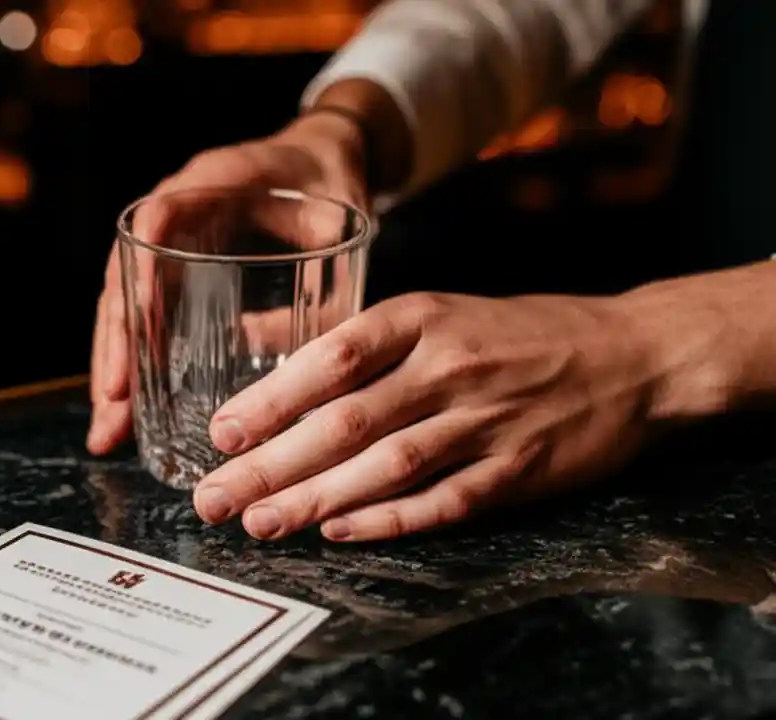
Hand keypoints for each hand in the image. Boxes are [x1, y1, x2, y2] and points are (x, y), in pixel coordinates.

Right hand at [87, 112, 369, 454]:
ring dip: (114, 363)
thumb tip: (310, 363)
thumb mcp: (344, 220)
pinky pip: (143, 311)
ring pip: (124, 302)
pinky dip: (133, 358)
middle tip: (111, 407)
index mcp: (213, 180)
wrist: (323, 151)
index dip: (143, 271)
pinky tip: (126, 408)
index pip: (159, 218)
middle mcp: (176, 207)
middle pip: (125, 275)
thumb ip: (331, 276)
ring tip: (107, 427)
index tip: (140, 327)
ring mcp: (168, 239)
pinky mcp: (173, 266)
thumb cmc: (335, 179)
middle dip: (115, 344)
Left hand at [190, 290, 697, 541]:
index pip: (332, 358)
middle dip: (272, 464)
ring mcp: (487, 421)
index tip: (222, 433)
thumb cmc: (517, 334)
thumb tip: (258, 342)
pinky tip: (341, 531)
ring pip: (388, 465)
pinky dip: (391, 518)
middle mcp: (449, 367)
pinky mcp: (519, 470)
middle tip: (215, 496)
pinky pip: (445, 500)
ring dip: (318, 498)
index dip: (273, 398)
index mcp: (423, 319)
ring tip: (262, 522)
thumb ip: (352, 336)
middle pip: (347, 421)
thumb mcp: (436, 311)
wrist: (633, 355)